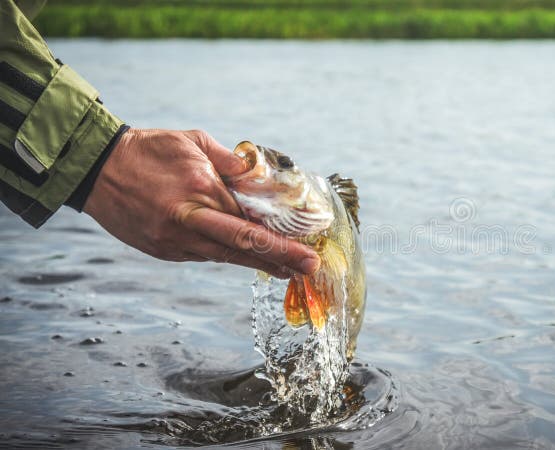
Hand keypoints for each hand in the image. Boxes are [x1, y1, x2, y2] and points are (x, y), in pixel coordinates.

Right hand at [83, 128, 319, 276]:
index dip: (280, 239)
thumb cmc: (147, 150)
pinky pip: (203, 255)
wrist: (94, 168)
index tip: (308, 249)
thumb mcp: (192, 142)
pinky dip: (227, 255)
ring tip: (286, 269)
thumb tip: (258, 174)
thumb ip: (228, 160)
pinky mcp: (163, 251)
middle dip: (280, 259)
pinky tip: (247, 257)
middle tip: (309, 268)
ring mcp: (173, 242)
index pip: (249, 221)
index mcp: (199, 190)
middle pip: (243, 246)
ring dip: (257, 262)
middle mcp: (188, 221)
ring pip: (224, 256)